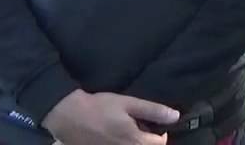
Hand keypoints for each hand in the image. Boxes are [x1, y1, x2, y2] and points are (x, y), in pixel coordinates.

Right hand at [42, 90, 179, 144]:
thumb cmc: (99, 106)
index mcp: (136, 141)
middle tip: (142, 128)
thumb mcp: (128, 103)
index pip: (160, 144)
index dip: (161, 133)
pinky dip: (124, 144)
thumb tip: (175, 116)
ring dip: (137, 143)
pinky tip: (117, 137)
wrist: (69, 116)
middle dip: (149, 141)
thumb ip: (153, 111)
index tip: (154, 124)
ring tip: (129, 132)